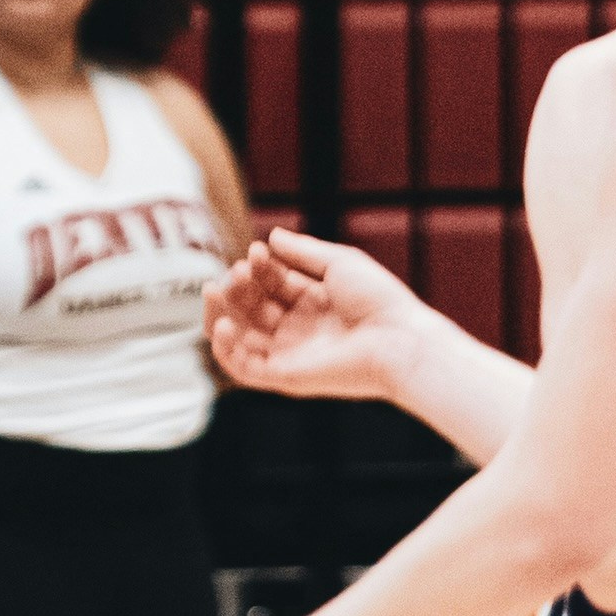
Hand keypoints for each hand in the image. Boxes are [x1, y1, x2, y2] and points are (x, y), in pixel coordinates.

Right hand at [207, 227, 421, 402]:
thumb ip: (303, 251)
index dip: (257, 267)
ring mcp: (289, 354)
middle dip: (236, 287)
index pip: (269, 283)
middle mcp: (296, 329)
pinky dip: (224, 349)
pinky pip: (243, 369)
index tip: (257, 252)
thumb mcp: (339, 263)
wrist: (399, 338)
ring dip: (221, 313)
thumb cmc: (378, 299)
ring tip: (216, 290)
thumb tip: (271, 237)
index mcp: (311, 302)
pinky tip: (223, 323)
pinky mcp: (285, 377)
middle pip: (249, 308)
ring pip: (238, 337)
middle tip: (238, 271)